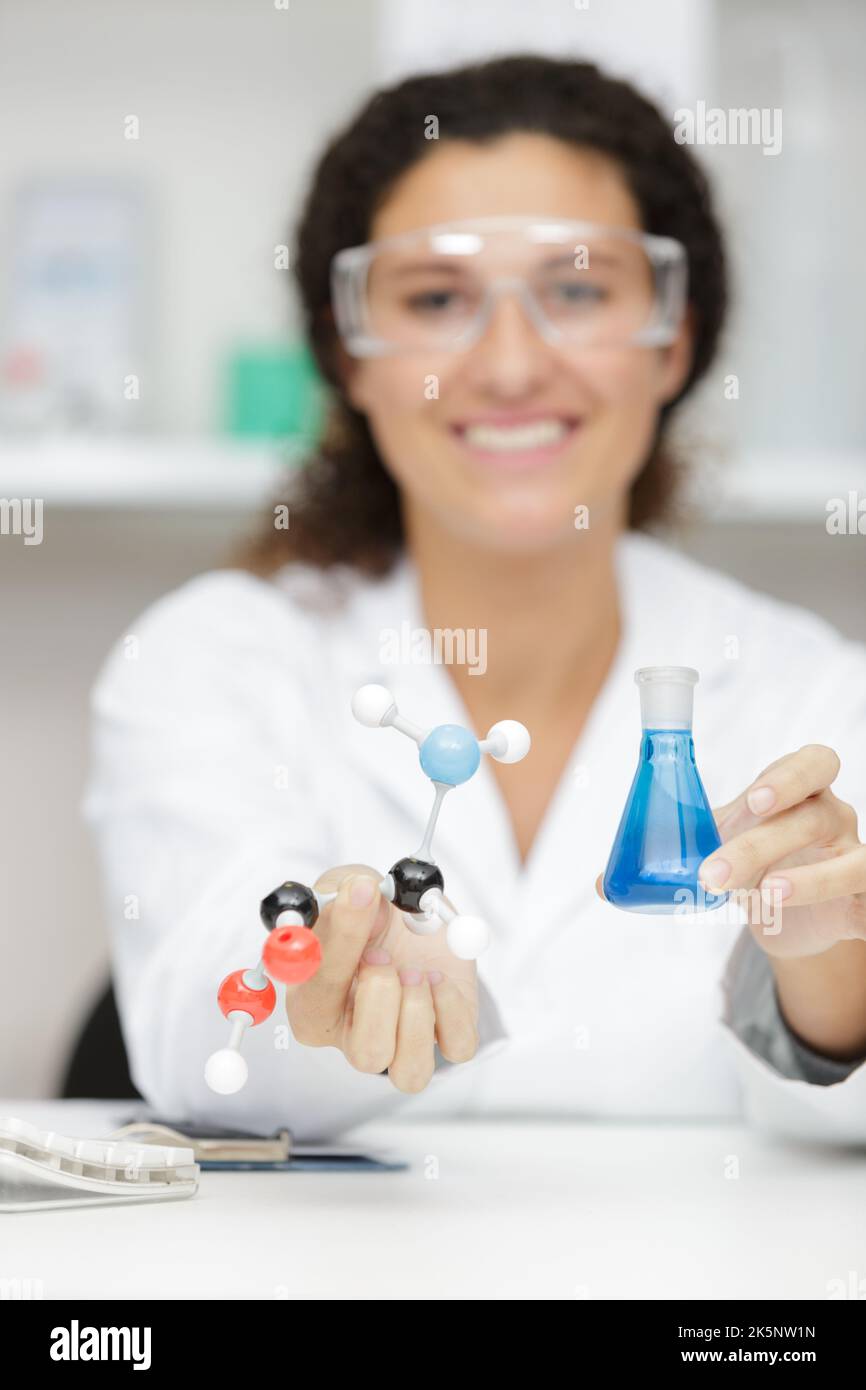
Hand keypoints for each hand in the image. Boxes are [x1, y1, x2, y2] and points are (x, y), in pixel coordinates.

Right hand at [284, 864, 478, 1091]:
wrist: (416, 918)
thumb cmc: (372, 914)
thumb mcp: (351, 888)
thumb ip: (343, 890)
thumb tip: (356, 889)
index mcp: (314, 1002)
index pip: (317, 992)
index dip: (339, 943)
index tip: (358, 894)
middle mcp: (354, 1034)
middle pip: (367, 1053)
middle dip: (381, 997)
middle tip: (383, 955)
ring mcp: (402, 1043)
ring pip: (411, 1069)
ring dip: (418, 1012)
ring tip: (415, 971)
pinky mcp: (447, 1036)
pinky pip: (457, 1046)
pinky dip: (452, 1008)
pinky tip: (438, 978)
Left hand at [700, 744, 865, 957]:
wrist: (784, 919)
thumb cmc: (756, 864)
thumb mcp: (724, 843)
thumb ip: (690, 838)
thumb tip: (619, 867)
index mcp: (802, 793)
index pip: (814, 764)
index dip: (789, 778)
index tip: (754, 801)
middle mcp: (835, 820)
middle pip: (812, 818)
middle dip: (759, 844)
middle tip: (712, 873)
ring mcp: (855, 861)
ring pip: (855, 863)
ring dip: (810, 880)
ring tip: (764, 895)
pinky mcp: (862, 906)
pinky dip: (858, 912)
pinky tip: (827, 921)